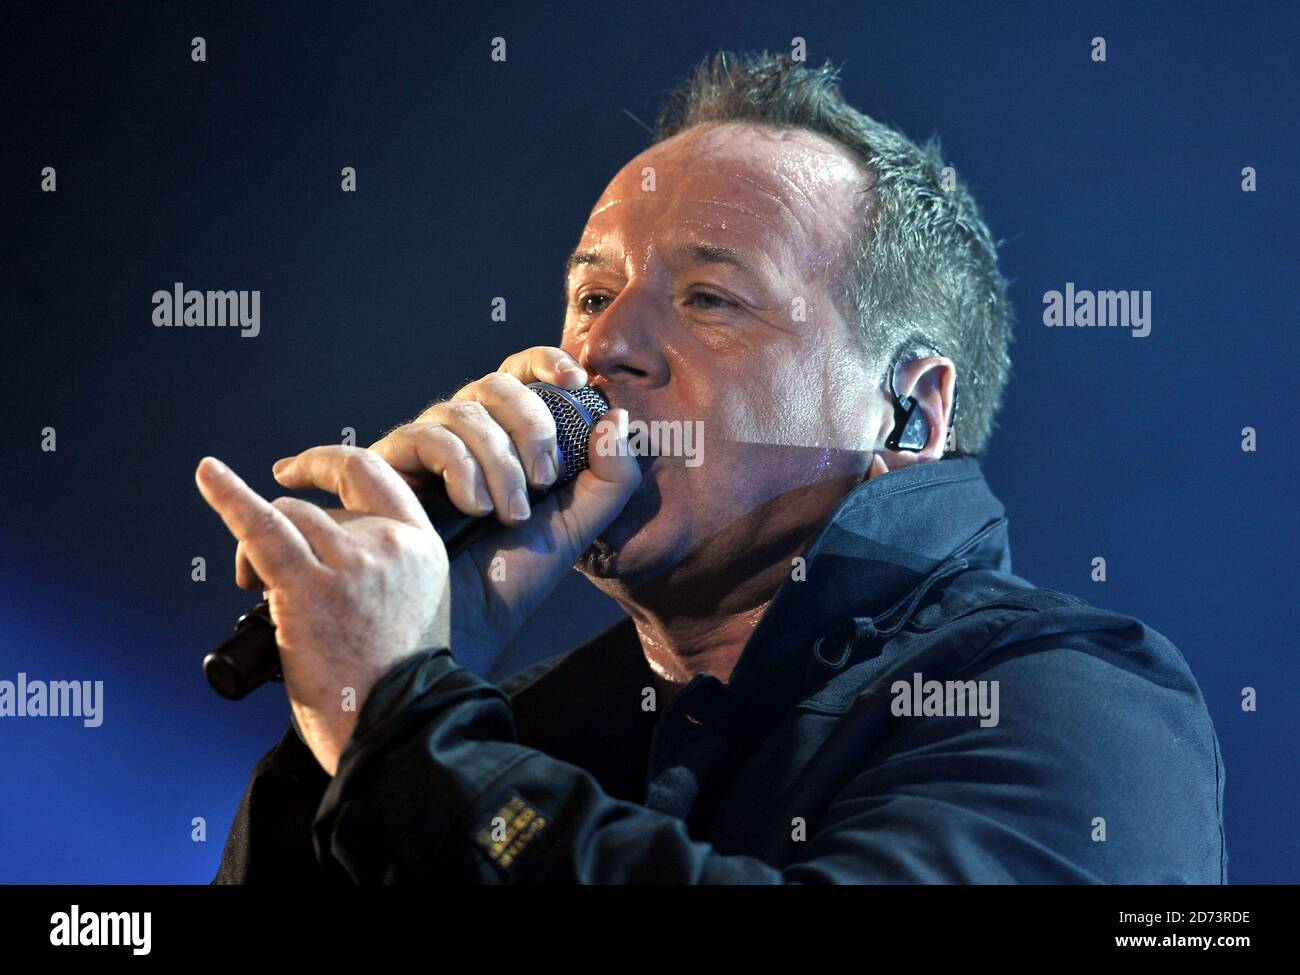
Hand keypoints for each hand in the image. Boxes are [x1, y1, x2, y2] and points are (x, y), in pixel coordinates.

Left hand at [195, 452, 448, 775]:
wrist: (395, 724)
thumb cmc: (394, 682)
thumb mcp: (416, 605)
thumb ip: (385, 567)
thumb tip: (326, 546)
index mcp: (421, 545)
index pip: (372, 475)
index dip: (326, 464)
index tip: (295, 471)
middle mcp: (389, 545)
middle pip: (320, 508)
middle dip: (287, 533)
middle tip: (265, 580)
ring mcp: (351, 562)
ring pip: (287, 517)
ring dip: (257, 547)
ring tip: (252, 587)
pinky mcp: (309, 587)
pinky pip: (261, 529)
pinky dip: (228, 498)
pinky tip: (208, 475)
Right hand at [268, 347, 640, 673]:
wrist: (459, 625)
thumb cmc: (510, 578)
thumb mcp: (576, 530)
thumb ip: (610, 479)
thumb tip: (617, 417)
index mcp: (507, 439)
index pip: (520, 376)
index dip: (545, 363)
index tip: (577, 380)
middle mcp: (463, 435)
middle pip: (494, 384)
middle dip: (529, 423)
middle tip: (543, 477)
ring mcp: (424, 448)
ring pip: (461, 409)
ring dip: (497, 460)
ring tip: (508, 513)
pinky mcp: (388, 466)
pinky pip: (424, 435)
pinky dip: (458, 465)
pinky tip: (471, 505)